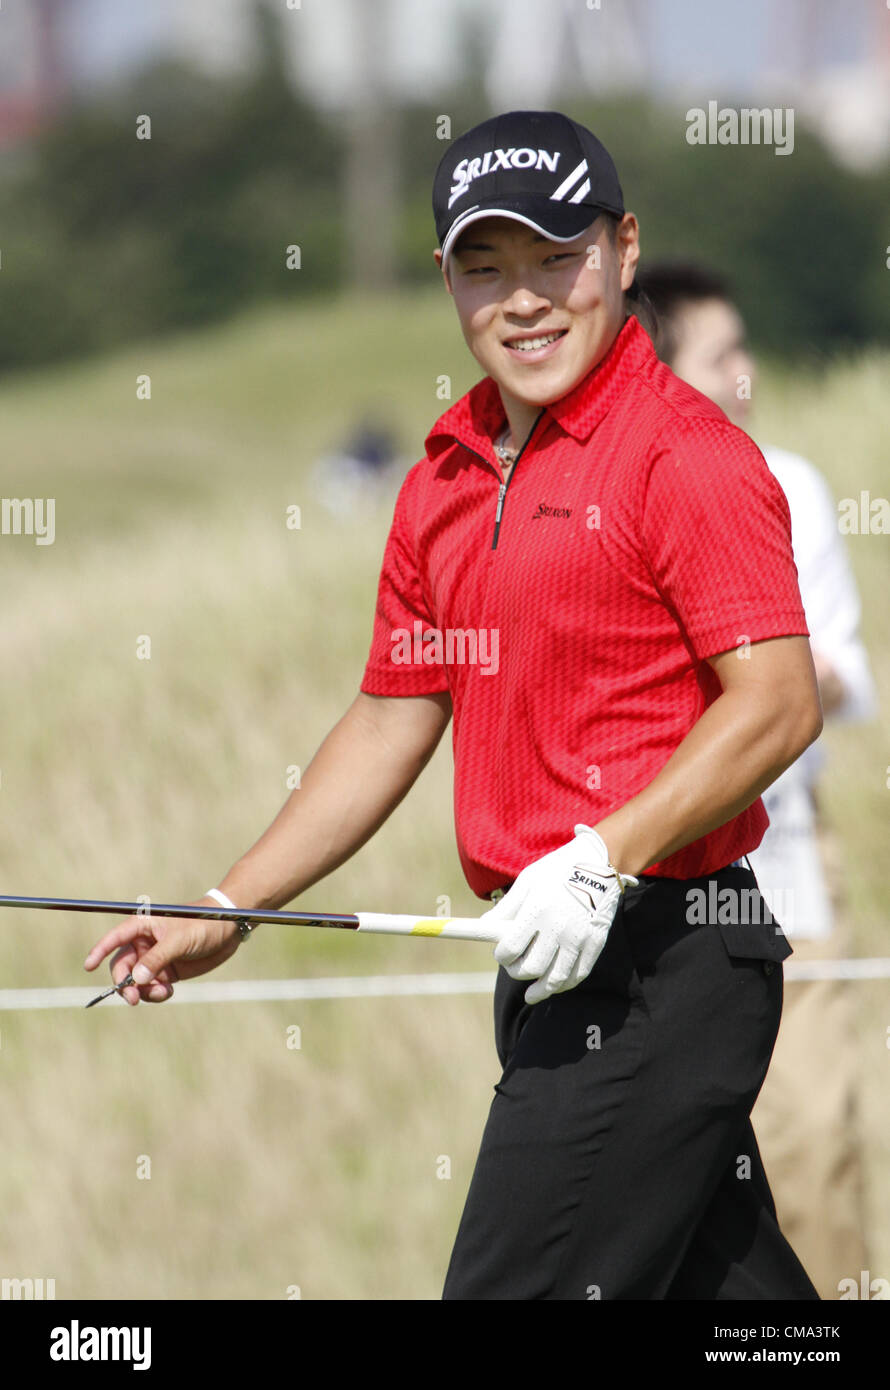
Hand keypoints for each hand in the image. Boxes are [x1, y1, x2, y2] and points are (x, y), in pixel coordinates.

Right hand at [83, 898, 243, 1005]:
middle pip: (122, 967)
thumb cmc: (204, 924)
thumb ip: (157, 959)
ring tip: (161, 993)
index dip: (99, 951)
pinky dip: (155, 994)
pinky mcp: (167, 972)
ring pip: (136, 981)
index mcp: (143, 927)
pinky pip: (152, 988)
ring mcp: (156, 959)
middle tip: (133, 998)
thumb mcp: (180, 940)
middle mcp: (145, 943)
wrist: (231, 928)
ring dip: (142, 991)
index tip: (88, 966)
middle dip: (124, 983)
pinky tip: (168, 992)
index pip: (114, 939)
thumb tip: (135, 980)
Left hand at [480, 826, 637, 1005]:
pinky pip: (578, 974)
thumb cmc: (556, 870)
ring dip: (540, 990)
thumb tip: (485, 927)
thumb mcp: (527, 881)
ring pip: (556, 978)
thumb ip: (506, 908)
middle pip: (531, 968)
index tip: (501, 955)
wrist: (599, 863)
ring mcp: (579, 938)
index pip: (510, 948)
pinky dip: (564, 984)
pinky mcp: (595, 943)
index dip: (502, 956)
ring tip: (532, 995)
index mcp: (537, 911)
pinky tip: (554, 985)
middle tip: (515, 969)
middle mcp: (558, 927)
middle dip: (517, 972)